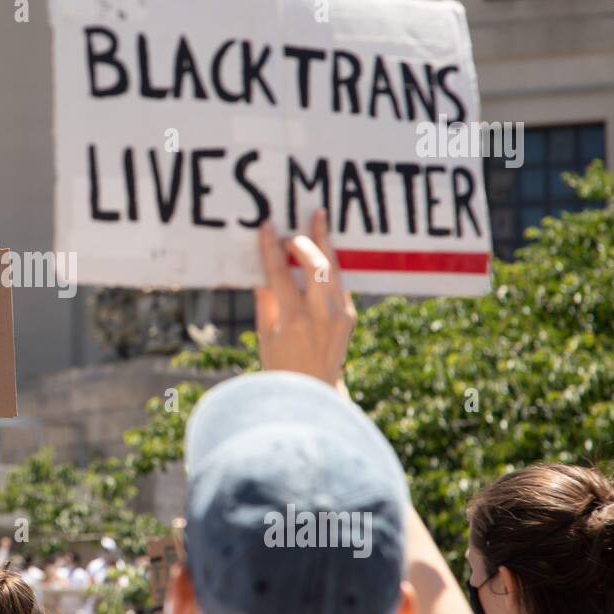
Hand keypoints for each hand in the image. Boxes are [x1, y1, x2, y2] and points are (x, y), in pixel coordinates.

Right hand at [254, 208, 355, 389]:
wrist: (314, 394)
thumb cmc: (281, 366)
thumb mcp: (266, 334)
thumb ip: (266, 301)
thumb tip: (263, 271)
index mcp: (294, 321)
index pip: (281, 274)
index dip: (271, 248)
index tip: (267, 227)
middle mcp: (321, 316)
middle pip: (317, 265)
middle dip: (305, 241)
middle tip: (293, 228)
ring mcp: (340, 316)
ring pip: (335, 269)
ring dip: (325, 243)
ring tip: (319, 219)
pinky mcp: (350, 316)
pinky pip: (340, 283)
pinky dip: (330, 266)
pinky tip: (323, 251)